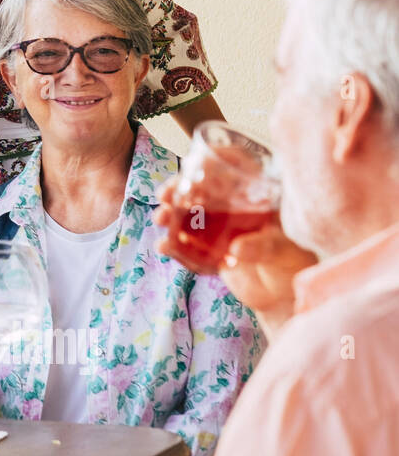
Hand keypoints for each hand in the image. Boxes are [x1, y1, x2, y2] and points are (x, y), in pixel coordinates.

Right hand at [154, 177, 316, 324]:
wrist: (284, 296)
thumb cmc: (294, 263)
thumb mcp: (283, 250)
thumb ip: (262, 247)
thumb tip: (237, 249)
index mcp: (257, 196)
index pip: (234, 168)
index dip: (213, 159)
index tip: (192, 163)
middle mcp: (234, 208)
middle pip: (201, 189)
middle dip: (177, 189)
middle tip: (164, 196)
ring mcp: (219, 229)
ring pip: (188, 214)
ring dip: (169, 215)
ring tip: (160, 219)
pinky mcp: (209, 251)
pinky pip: (187, 245)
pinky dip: (173, 245)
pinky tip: (164, 247)